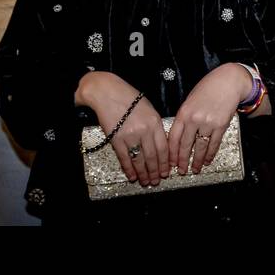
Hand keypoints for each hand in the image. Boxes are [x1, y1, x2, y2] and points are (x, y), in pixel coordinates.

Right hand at [79, 72, 169, 186]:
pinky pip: (124, 158)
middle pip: (152, 157)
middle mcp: (144, 130)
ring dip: (143, 174)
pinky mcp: (116, 140)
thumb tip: (160, 146)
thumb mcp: (150, 109)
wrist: (108, 93)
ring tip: (146, 182)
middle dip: (155, 171)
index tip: (167, 171)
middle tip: (157, 181)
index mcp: (155, 122)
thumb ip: (155, 127)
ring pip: (139, 160)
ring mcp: (130, 136)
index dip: (165, 162)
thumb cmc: (130, 99)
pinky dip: (129, 169)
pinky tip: (132, 176)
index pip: (163, 147)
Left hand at [167, 63, 250, 173]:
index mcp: (184, 112)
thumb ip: (185, 116)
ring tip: (195, 169)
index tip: (170, 162)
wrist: (228, 81)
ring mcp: (208, 123)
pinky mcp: (221, 125)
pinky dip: (211, 154)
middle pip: (186, 145)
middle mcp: (194, 119)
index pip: (174, 137)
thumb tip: (180, 135)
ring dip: (197, 160)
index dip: (172, 152)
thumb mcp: (191, 100)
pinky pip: (214, 143)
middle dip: (183, 160)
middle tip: (181, 171)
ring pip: (201, 147)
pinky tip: (208, 160)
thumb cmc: (208, 88)